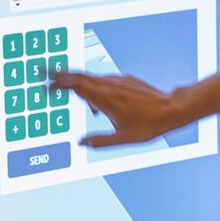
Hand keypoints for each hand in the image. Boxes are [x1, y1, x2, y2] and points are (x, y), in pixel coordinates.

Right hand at [55, 69, 188, 149]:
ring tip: (89, 108)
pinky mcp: (126, 80)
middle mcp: (110, 86)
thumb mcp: (122, 139)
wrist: (172, 110)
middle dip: (62, 77)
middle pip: (80, 76)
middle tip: (49, 79)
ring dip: (82, 86)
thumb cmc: (150, 125)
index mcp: (105, 99)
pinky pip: (105, 82)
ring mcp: (118, 81)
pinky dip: (98, 89)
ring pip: (93, 79)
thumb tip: (81, 143)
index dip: (59, 83)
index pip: (76, 85)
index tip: (47, 83)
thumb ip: (99, 141)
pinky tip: (104, 106)